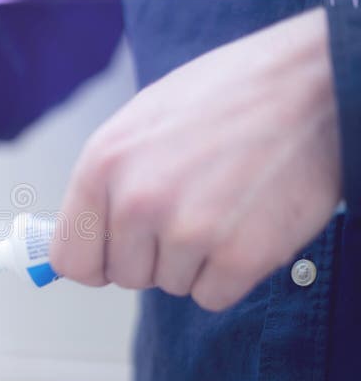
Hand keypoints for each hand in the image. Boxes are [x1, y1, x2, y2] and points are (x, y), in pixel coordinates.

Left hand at [50, 8, 339, 310]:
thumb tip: (80, 240)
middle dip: (152, 254)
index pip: (69, 258)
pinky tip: (245, 226)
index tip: (112, 256)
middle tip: (188, 209)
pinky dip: (229, 274)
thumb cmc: (223, 97)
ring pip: (170, 285)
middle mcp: (136, 201)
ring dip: (194, 260)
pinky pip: (212, 297)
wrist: (310, 84)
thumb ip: (103, 184)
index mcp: (102, 164)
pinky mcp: (240, 256)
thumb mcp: (139, 123)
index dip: (94, 261)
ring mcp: (188, 231)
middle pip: (124, 275)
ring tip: (222, 204)